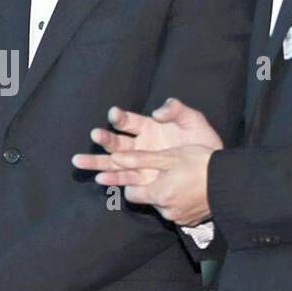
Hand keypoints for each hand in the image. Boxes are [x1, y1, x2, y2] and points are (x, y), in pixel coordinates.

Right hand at [72, 98, 222, 176]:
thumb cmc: (202, 142)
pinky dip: (112, 179)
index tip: (113, 114)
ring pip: (113, 161)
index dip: (121, 117)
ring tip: (80, 161)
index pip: (130, 121)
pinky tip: (100, 178)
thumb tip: (158, 110)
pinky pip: (125, 179)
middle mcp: (140, 144)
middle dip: (105, 139)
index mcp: (149, 127)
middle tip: (95, 135)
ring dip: (97, 161)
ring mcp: (140, 163)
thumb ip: (177, 111)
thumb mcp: (193, 121)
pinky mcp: (144, 179)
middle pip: (117, 141)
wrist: (211, 170)